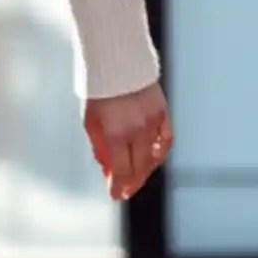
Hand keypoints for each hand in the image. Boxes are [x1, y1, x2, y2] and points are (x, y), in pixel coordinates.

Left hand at [84, 82, 172, 200]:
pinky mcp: (163, 111)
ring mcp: (153, 121)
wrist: (117, 61)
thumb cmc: (98, 93)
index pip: (121, 171)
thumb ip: (100, 149)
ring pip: (154, 156)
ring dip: (145, 171)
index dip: (118, 187)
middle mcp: (137, 130)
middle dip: (131, 183)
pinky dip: (160, 153)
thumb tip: (108, 171)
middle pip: (139, 168)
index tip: (115, 195)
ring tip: (136, 178)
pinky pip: (166, 140)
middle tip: (125, 192)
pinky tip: (153, 160)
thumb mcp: (91, 123)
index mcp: (116, 134)